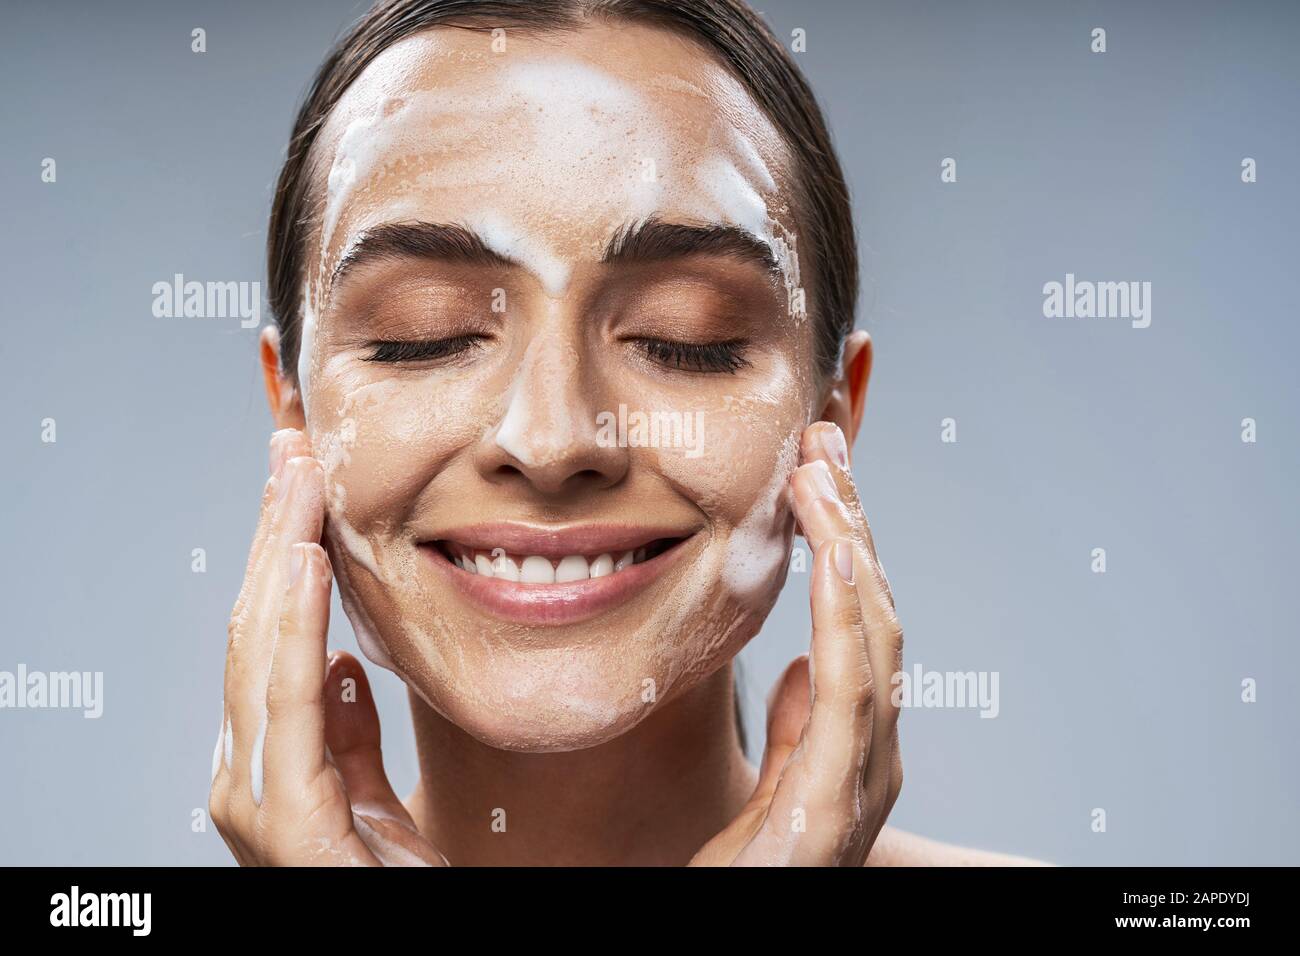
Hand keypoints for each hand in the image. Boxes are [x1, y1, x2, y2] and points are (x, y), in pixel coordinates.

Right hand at [209, 428, 446, 865]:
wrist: (415, 937)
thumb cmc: (396, 884)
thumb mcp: (373, 797)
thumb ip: (345, 736)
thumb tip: (338, 664)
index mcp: (268, 767)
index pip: (267, 639)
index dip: (276, 554)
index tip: (298, 482)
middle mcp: (247, 778)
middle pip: (253, 631)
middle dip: (271, 535)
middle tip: (293, 451)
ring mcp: (257, 802)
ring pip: (259, 651)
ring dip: (277, 554)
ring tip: (298, 480)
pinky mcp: (290, 823)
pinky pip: (289, 705)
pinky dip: (292, 627)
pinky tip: (303, 564)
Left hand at [690, 421, 902, 865]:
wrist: (736, 925)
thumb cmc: (748, 872)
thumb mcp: (774, 783)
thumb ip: (800, 726)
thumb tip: (804, 662)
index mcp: (857, 742)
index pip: (859, 621)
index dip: (846, 541)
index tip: (818, 471)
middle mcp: (873, 752)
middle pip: (874, 612)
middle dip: (852, 521)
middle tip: (823, 440)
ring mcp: (864, 775)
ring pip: (874, 635)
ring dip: (850, 546)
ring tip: (821, 475)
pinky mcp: (838, 798)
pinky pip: (852, 688)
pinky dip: (849, 614)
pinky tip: (836, 555)